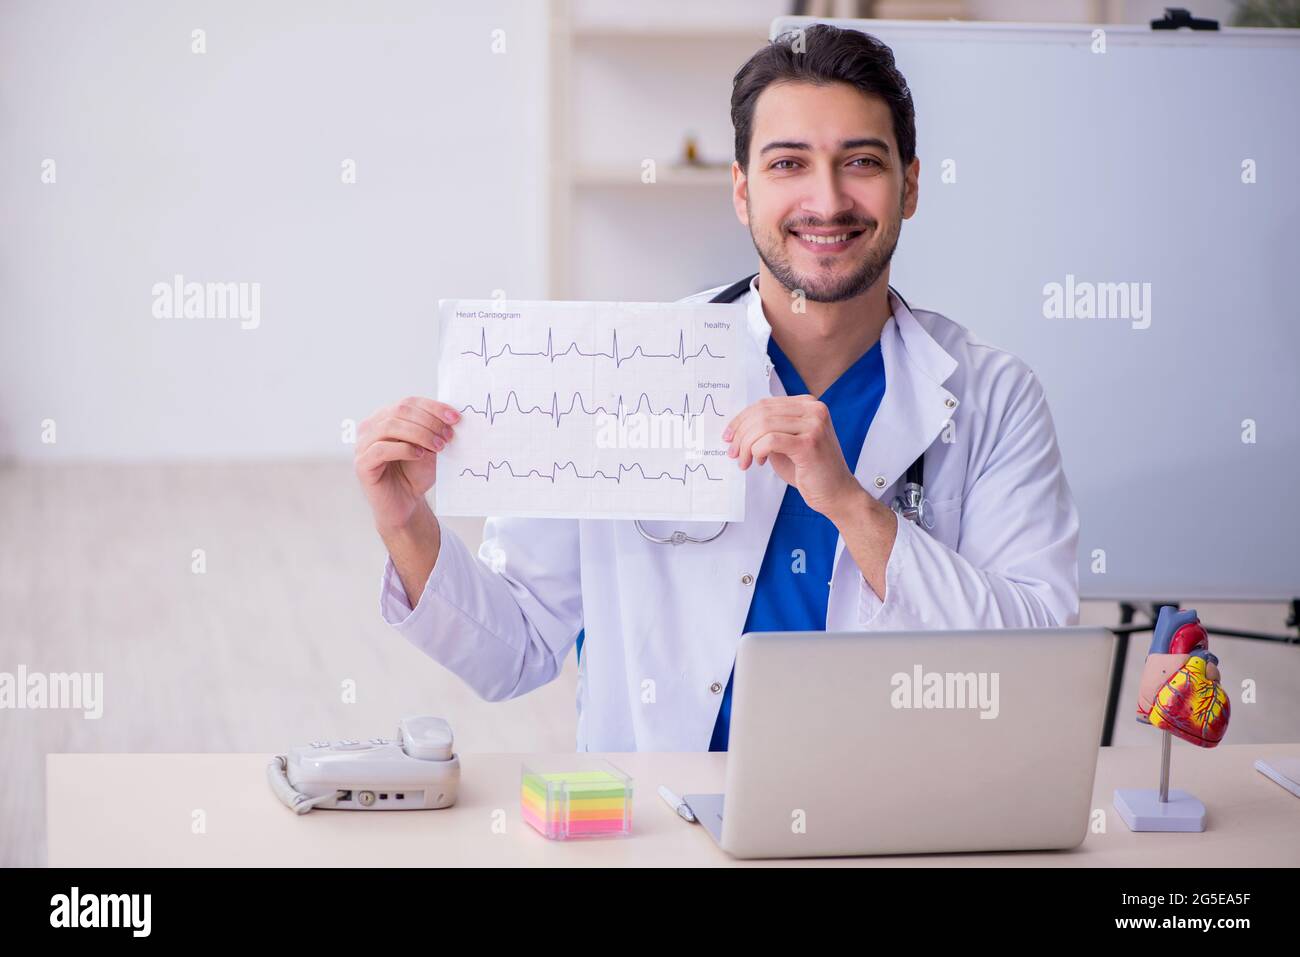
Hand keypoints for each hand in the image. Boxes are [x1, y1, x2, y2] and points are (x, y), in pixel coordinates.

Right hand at [355, 397, 459, 532]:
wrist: (405, 504)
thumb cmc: (416, 474)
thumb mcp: (430, 448)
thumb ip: (434, 431)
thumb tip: (449, 417)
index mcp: (386, 417)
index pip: (409, 402)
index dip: (433, 407)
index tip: (455, 418)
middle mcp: (371, 427)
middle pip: (400, 411)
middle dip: (429, 421)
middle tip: (448, 435)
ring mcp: (363, 445)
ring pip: (390, 426)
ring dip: (419, 434)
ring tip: (438, 446)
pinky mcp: (362, 464)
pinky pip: (381, 449)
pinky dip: (404, 449)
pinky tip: (419, 455)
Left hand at [723, 395, 862, 518]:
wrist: (837, 494)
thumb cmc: (810, 471)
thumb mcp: (786, 443)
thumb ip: (769, 430)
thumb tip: (737, 428)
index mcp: (808, 405)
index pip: (765, 404)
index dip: (741, 419)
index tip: (729, 436)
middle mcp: (814, 410)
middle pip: (762, 412)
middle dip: (741, 433)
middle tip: (733, 452)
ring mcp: (814, 425)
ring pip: (764, 425)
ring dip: (747, 445)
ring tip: (744, 462)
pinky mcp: (809, 443)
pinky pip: (771, 441)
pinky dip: (757, 451)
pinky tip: (758, 462)